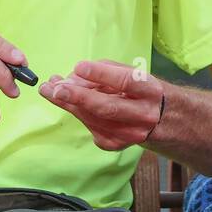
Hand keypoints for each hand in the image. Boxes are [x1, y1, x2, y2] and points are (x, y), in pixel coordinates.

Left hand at [39, 59, 165, 151]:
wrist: (162, 120)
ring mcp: (130, 133)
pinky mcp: (116, 144)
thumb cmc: (139, 90)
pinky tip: (68, 103)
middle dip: (78, 97)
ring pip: (93, 119)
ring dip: (68, 104)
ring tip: (49, 90)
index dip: (101, 74)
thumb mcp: (129, 74)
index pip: (125, 81)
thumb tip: (72, 78)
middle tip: (55, 88)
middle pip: (107, 107)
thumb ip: (103, 72)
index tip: (79, 66)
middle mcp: (144, 115)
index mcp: (150, 91)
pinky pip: (90, 127)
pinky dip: (77, 113)